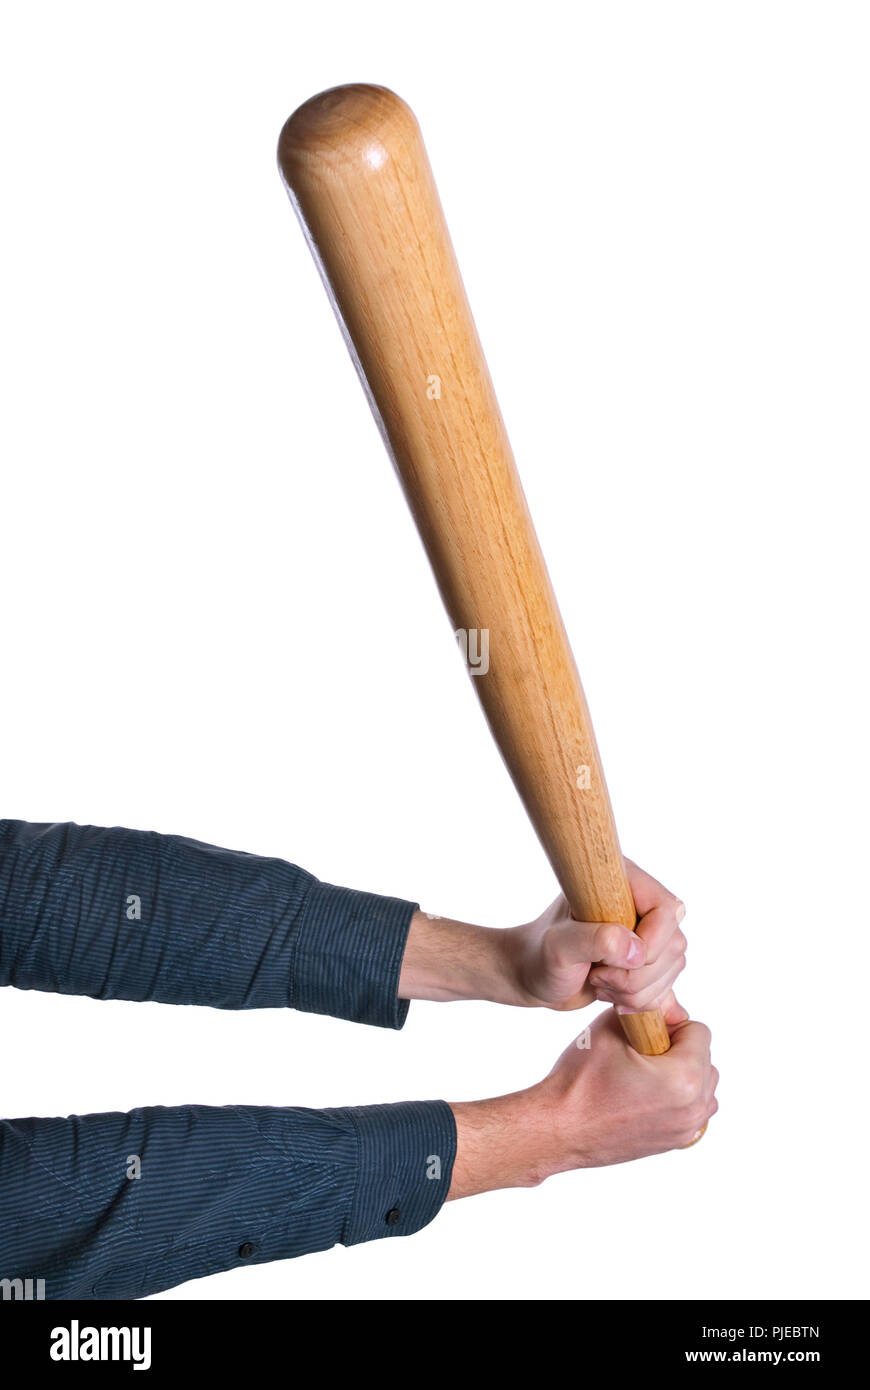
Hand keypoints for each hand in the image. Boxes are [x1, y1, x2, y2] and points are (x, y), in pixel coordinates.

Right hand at [448, 1003, 717, 1197]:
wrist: (559, 1127)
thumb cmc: (580, 1080)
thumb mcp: (610, 1028)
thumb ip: (643, 1011)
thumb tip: (656, 1006)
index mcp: (684, 1077)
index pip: (699, 1031)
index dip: (669, 1025)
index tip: (645, 1033)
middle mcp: (693, 1107)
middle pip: (704, 1059)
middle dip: (678, 1050)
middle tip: (642, 1053)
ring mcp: (686, 1130)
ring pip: (702, 1087)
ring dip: (682, 1074)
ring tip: (645, 1074)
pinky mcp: (676, 1143)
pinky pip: (692, 1110)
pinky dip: (677, 1098)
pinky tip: (646, 1095)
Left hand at [503, 859, 686, 1012]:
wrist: (531, 977)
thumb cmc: (539, 955)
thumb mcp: (560, 947)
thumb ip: (596, 941)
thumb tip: (637, 951)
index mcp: (623, 883)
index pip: (667, 909)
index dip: (652, 942)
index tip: (618, 960)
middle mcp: (640, 904)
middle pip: (674, 944)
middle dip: (637, 975)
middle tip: (598, 976)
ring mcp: (647, 934)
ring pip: (673, 968)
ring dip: (636, 990)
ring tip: (599, 983)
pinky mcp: (647, 961)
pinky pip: (667, 985)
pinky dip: (643, 1000)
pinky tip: (614, 997)